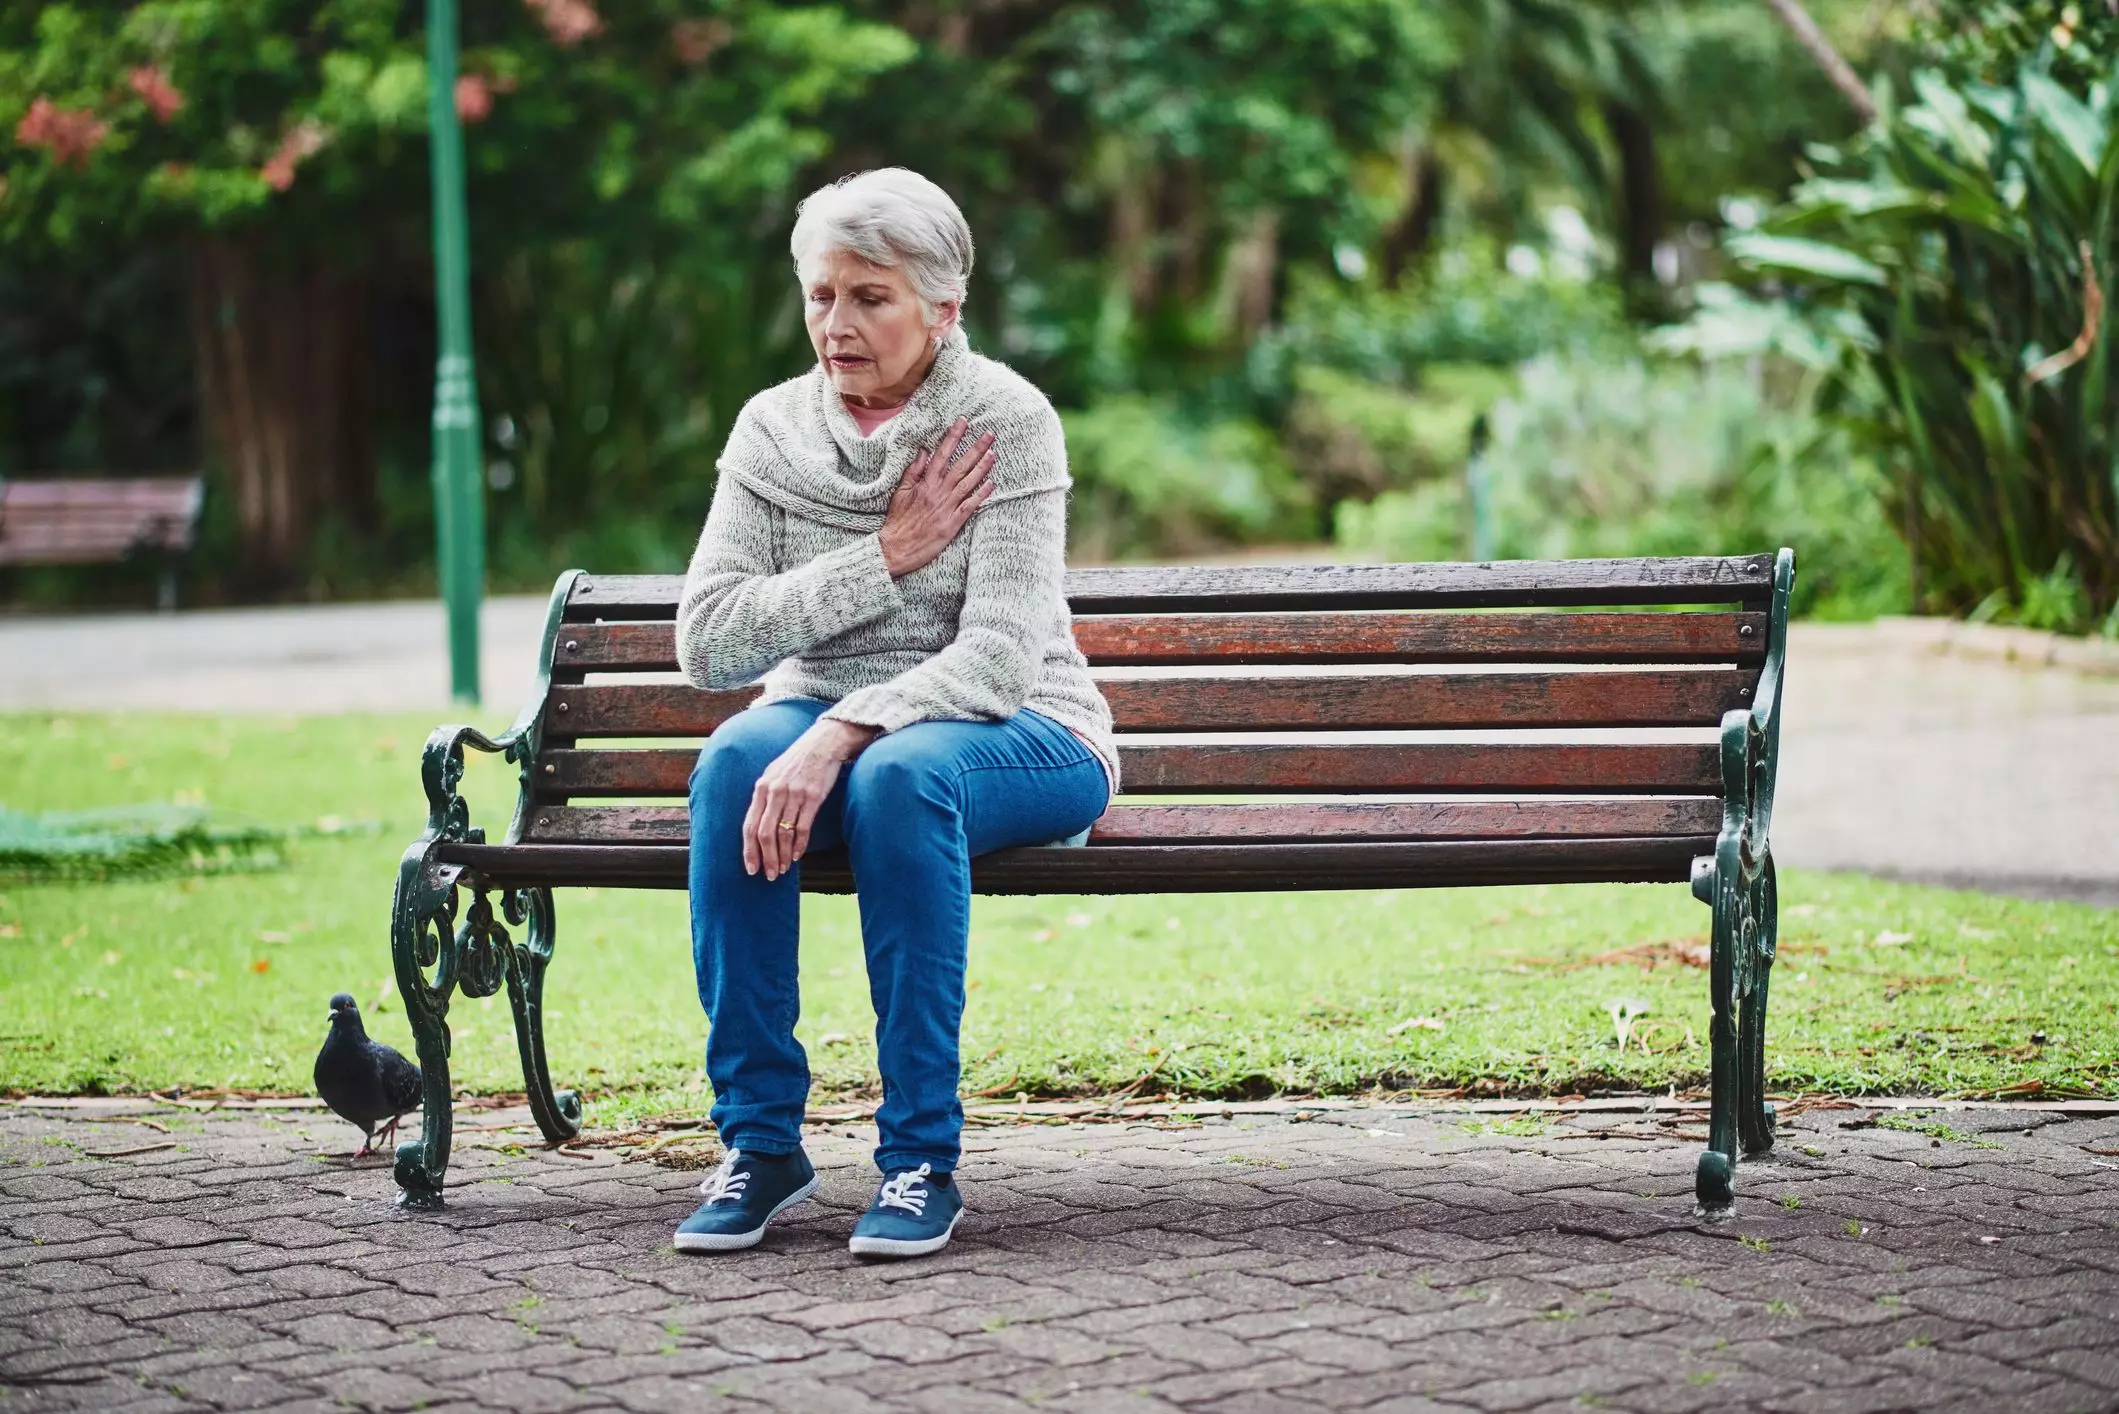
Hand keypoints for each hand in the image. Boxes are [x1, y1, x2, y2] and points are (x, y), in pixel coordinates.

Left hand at [742, 719, 879, 879]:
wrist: (822, 744)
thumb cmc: (797, 762)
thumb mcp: (773, 774)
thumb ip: (764, 797)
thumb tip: (757, 824)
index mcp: (761, 788)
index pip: (749, 825)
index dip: (749, 850)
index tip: (751, 868)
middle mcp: (774, 792)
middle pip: (765, 833)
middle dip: (765, 858)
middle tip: (769, 875)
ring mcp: (794, 795)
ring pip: (783, 834)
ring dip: (782, 856)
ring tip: (783, 869)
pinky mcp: (812, 798)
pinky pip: (803, 827)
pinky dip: (799, 845)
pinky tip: (797, 856)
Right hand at [878, 417, 995, 576]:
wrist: (895, 548)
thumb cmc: (898, 521)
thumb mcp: (900, 493)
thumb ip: (913, 471)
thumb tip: (924, 451)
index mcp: (925, 483)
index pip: (941, 454)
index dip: (953, 437)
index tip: (963, 422)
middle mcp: (938, 493)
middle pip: (960, 466)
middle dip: (976, 448)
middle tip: (989, 434)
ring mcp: (946, 508)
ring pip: (968, 483)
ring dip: (982, 468)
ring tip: (994, 454)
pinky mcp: (952, 524)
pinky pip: (970, 506)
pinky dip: (981, 495)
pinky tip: (992, 483)